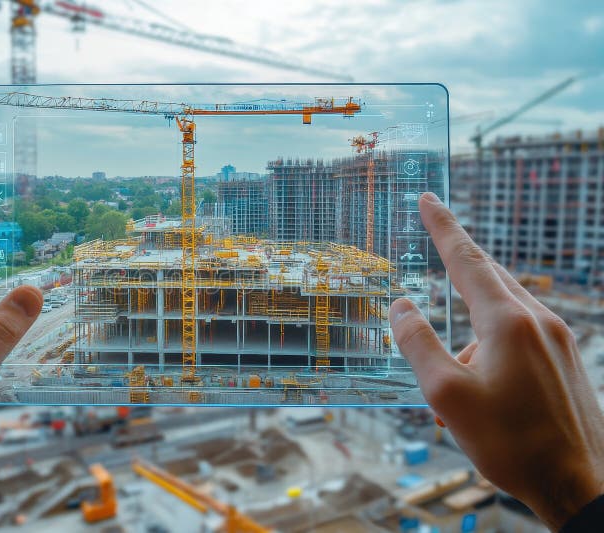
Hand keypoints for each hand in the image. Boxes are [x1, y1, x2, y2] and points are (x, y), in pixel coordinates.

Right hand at [390, 192, 603, 530]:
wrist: (579, 483)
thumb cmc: (510, 442)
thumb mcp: (447, 395)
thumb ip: (418, 343)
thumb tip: (400, 305)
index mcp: (507, 322)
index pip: (467, 260)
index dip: (443, 228)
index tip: (428, 199)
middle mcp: (538, 321)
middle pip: (489, 278)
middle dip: (458, 271)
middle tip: (437, 259)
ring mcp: (558, 340)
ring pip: (502, 314)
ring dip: (470, 335)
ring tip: (457, 397)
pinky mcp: (566, 360)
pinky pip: (520, 338)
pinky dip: (491, 352)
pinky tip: (484, 398)